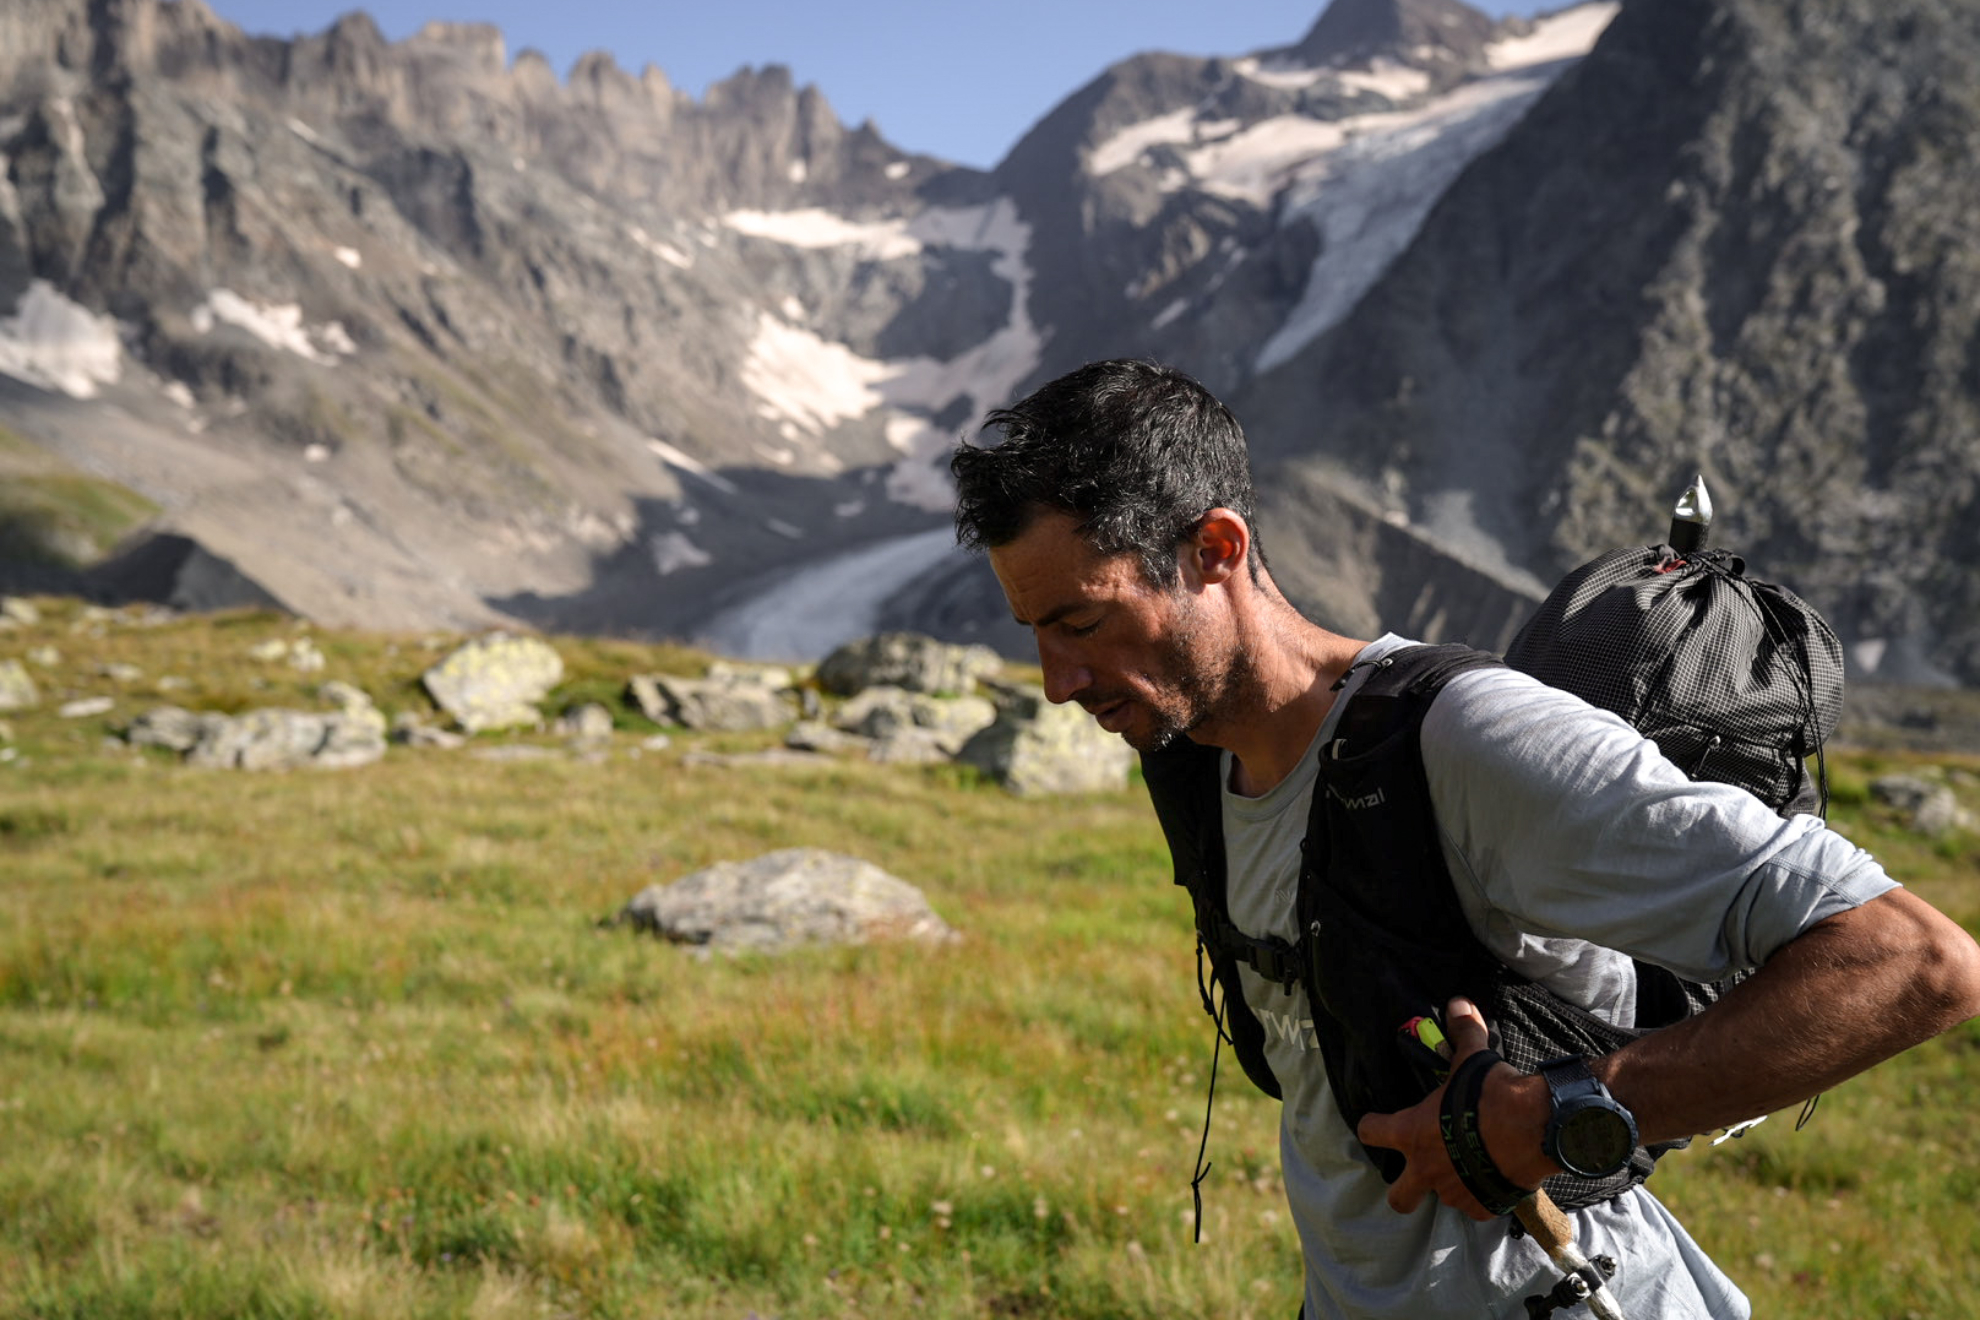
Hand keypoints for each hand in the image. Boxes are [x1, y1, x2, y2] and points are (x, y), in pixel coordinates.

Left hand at [1355, 996, 1554, 1219]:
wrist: (1533, 1130)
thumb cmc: (1491, 1094)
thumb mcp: (1472, 1059)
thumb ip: (1462, 1032)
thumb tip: (1458, 1003)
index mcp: (1411, 1132)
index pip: (1371, 1131)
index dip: (1372, 1124)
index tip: (1376, 1121)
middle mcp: (1426, 1169)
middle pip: (1397, 1198)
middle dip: (1402, 1190)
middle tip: (1416, 1172)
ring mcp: (1454, 1192)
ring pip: (1442, 1199)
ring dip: (1450, 1185)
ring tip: (1468, 1167)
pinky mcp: (1482, 1207)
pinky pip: (1476, 1207)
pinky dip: (1481, 1196)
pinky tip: (1494, 1178)